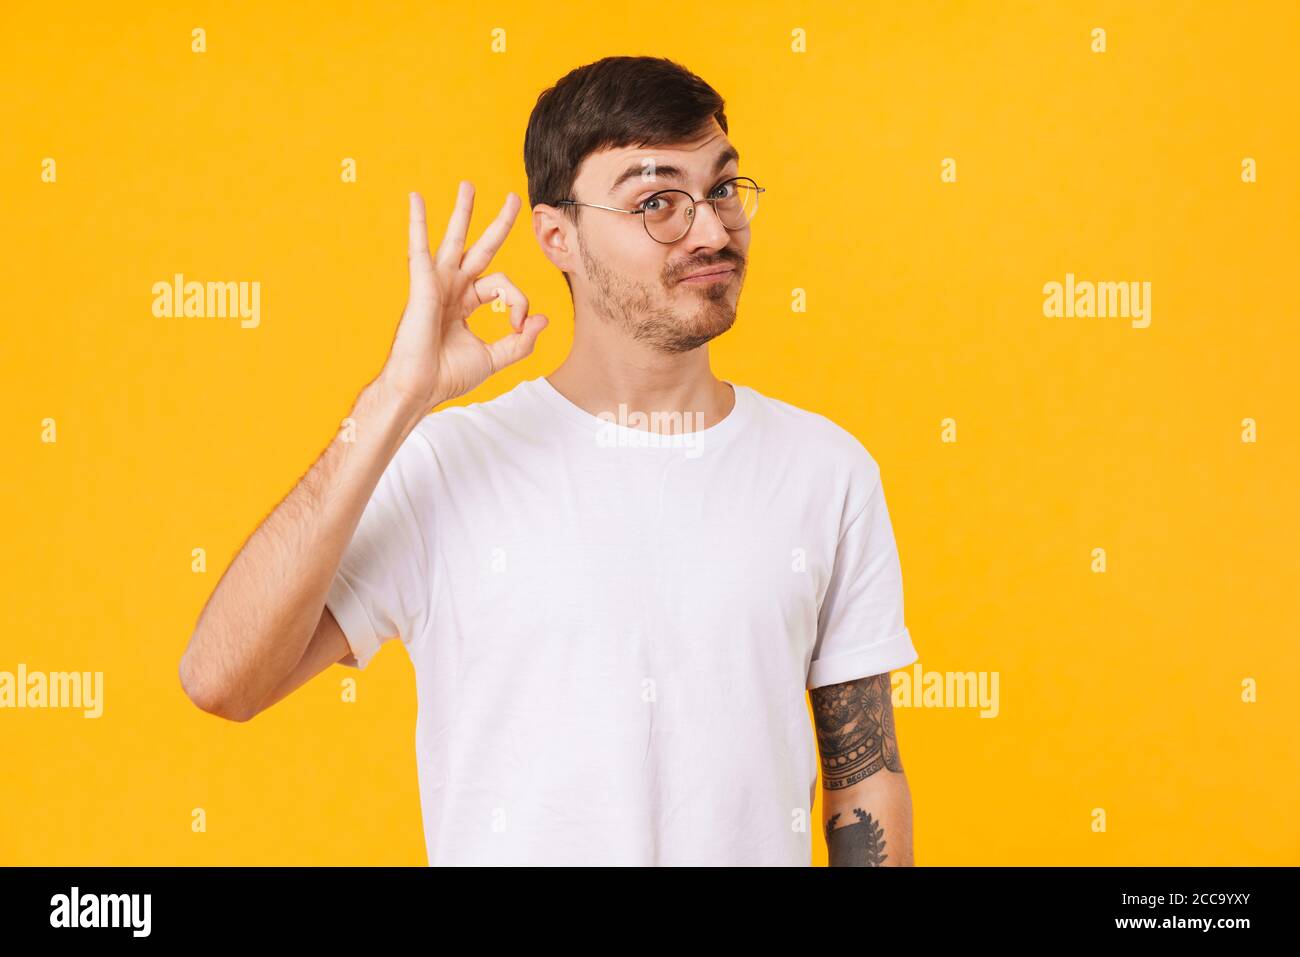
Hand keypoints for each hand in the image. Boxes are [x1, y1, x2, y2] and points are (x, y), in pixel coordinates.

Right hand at [378, 182, 548, 413]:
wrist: (420, 388)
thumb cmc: (448, 376)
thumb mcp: (494, 358)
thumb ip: (521, 341)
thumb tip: (543, 319)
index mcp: (467, 303)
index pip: (504, 287)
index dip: (519, 303)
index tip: (518, 325)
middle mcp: (453, 289)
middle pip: (481, 249)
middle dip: (498, 224)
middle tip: (514, 200)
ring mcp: (437, 284)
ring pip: (455, 240)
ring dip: (463, 212)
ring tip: (469, 185)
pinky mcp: (423, 284)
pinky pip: (420, 248)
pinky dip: (418, 223)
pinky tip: (415, 198)